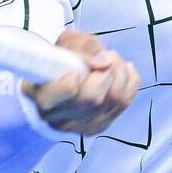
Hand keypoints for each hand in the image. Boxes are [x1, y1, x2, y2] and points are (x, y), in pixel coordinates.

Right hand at [19, 29, 140, 135]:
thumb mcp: (62, 46)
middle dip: (107, 71)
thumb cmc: (57, 60)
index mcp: (41, 97)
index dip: (76, 77)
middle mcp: (58, 119)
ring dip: (121, 74)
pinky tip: (123, 70)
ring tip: (114, 59)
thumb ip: (80, 50)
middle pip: (92, 99)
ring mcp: (81, 126)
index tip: (78, 66)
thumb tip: (105, 61)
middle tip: (108, 55)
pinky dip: (130, 82)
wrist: (58, 81)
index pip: (65, 92)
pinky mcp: (100, 126)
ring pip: (114, 101)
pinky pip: (125, 102)